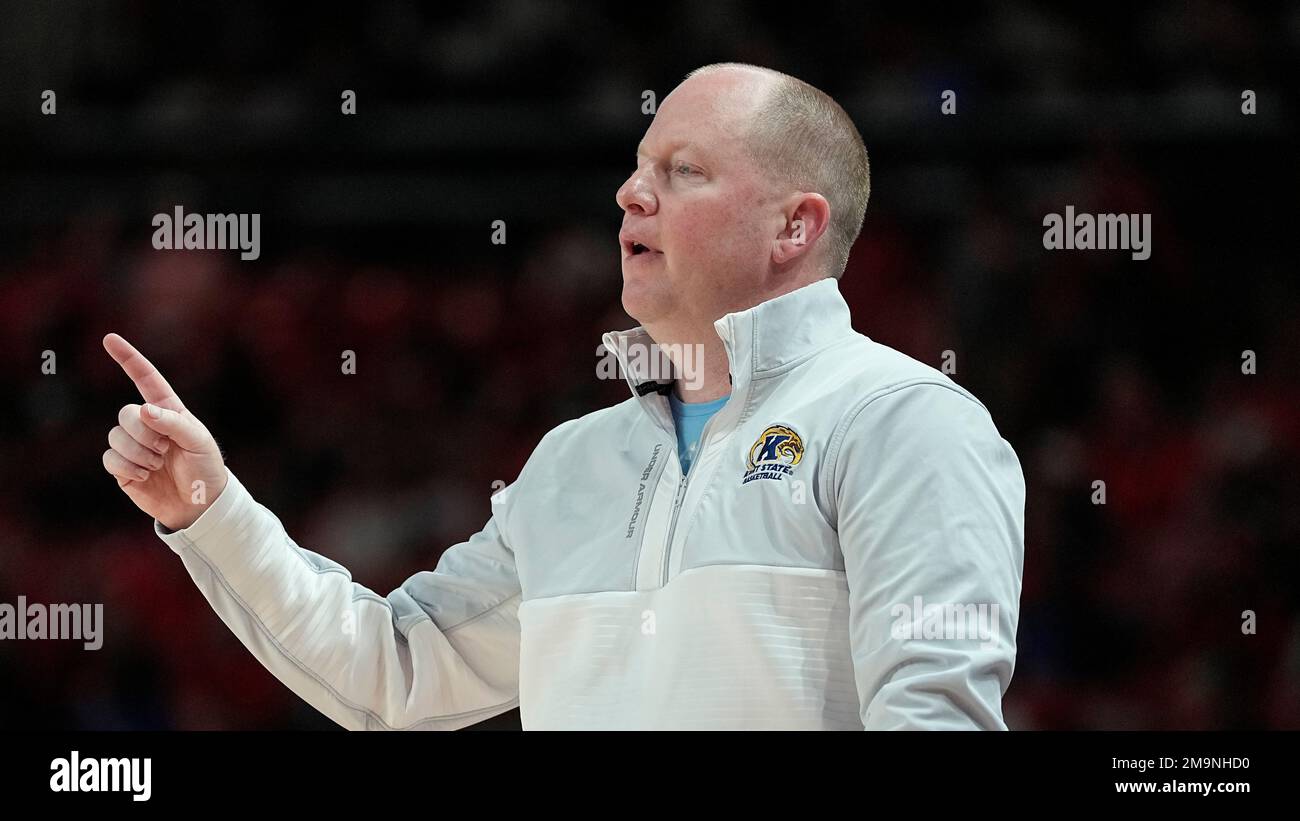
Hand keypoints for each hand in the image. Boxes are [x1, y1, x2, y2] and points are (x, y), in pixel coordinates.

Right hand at [101, 333, 228, 530]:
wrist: (199, 505)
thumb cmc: (205, 468)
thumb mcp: (199, 442)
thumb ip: (174, 423)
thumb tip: (143, 410)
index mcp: (168, 410)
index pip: (145, 378)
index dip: (128, 358)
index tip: (110, 339)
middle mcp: (146, 424)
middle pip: (125, 412)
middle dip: (144, 433)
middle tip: (165, 449)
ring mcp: (132, 445)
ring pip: (115, 437)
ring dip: (139, 453)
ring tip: (159, 464)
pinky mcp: (122, 467)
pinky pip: (110, 459)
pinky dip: (128, 468)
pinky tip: (145, 476)